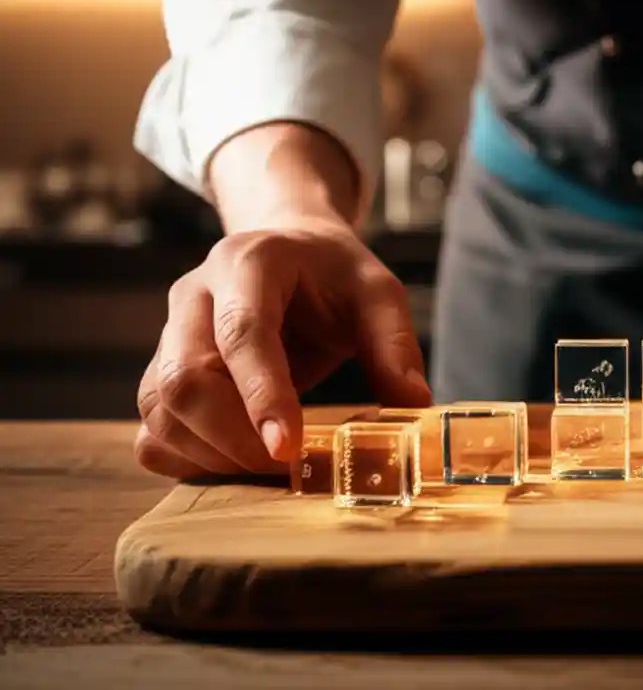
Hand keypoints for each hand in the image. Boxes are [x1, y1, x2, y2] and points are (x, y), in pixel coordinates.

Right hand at [134, 220, 432, 478]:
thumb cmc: (334, 275)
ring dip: (212, 455)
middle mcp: (193, 295)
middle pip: (185, 379)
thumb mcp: (377, 292)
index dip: (262, 396)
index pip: (243, 334)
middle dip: (235, 438)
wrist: (288, 251)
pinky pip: (150, 431)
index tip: (289, 450)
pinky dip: (187, 461)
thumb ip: (394, 344)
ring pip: (160, 410)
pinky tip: (235, 465)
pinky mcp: (160, 371)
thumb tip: (414, 407)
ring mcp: (167, 334)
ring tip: (271, 469)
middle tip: (291, 469)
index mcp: (249, 263)